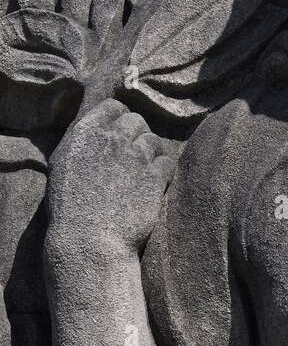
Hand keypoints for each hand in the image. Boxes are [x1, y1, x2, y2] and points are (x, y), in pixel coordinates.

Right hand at [46, 99, 175, 258]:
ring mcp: (136, 156)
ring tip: (141, 169)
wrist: (89, 240)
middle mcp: (113, 138)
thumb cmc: (69, 207)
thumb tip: (96, 128)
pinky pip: (167, 161)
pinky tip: (153, 181)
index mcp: (86, 132)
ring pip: (153, 139)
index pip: (113, 105)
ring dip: (149, 151)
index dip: (118, 117)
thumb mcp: (63, 164)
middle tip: (130, 152)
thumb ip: (82, 141)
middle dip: (135, 133)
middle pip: (136, 120)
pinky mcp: (155, 176)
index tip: (118, 131)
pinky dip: (163, 169)